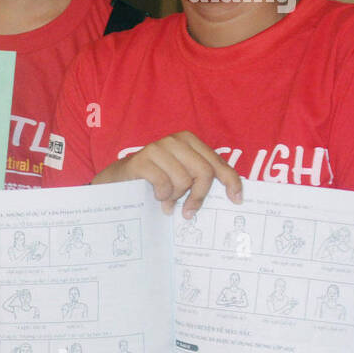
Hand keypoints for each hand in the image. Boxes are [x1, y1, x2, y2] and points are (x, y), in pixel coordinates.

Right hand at [93, 131, 241, 215]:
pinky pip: (163, 184)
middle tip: (189, 211)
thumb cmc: (154, 178)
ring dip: (175, 196)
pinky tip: (156, 196)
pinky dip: (162, 195)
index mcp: (189, 141)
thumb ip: (200, 179)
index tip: (236, 200)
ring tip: (166, 200)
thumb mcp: (181, 175)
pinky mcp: (141, 160)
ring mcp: (157, 148)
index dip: (231, 181)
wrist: (117, 180)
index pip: (217, 163)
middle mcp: (175, 140)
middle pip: (203, 172)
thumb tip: (232, 195)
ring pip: (183, 180)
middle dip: (198, 196)